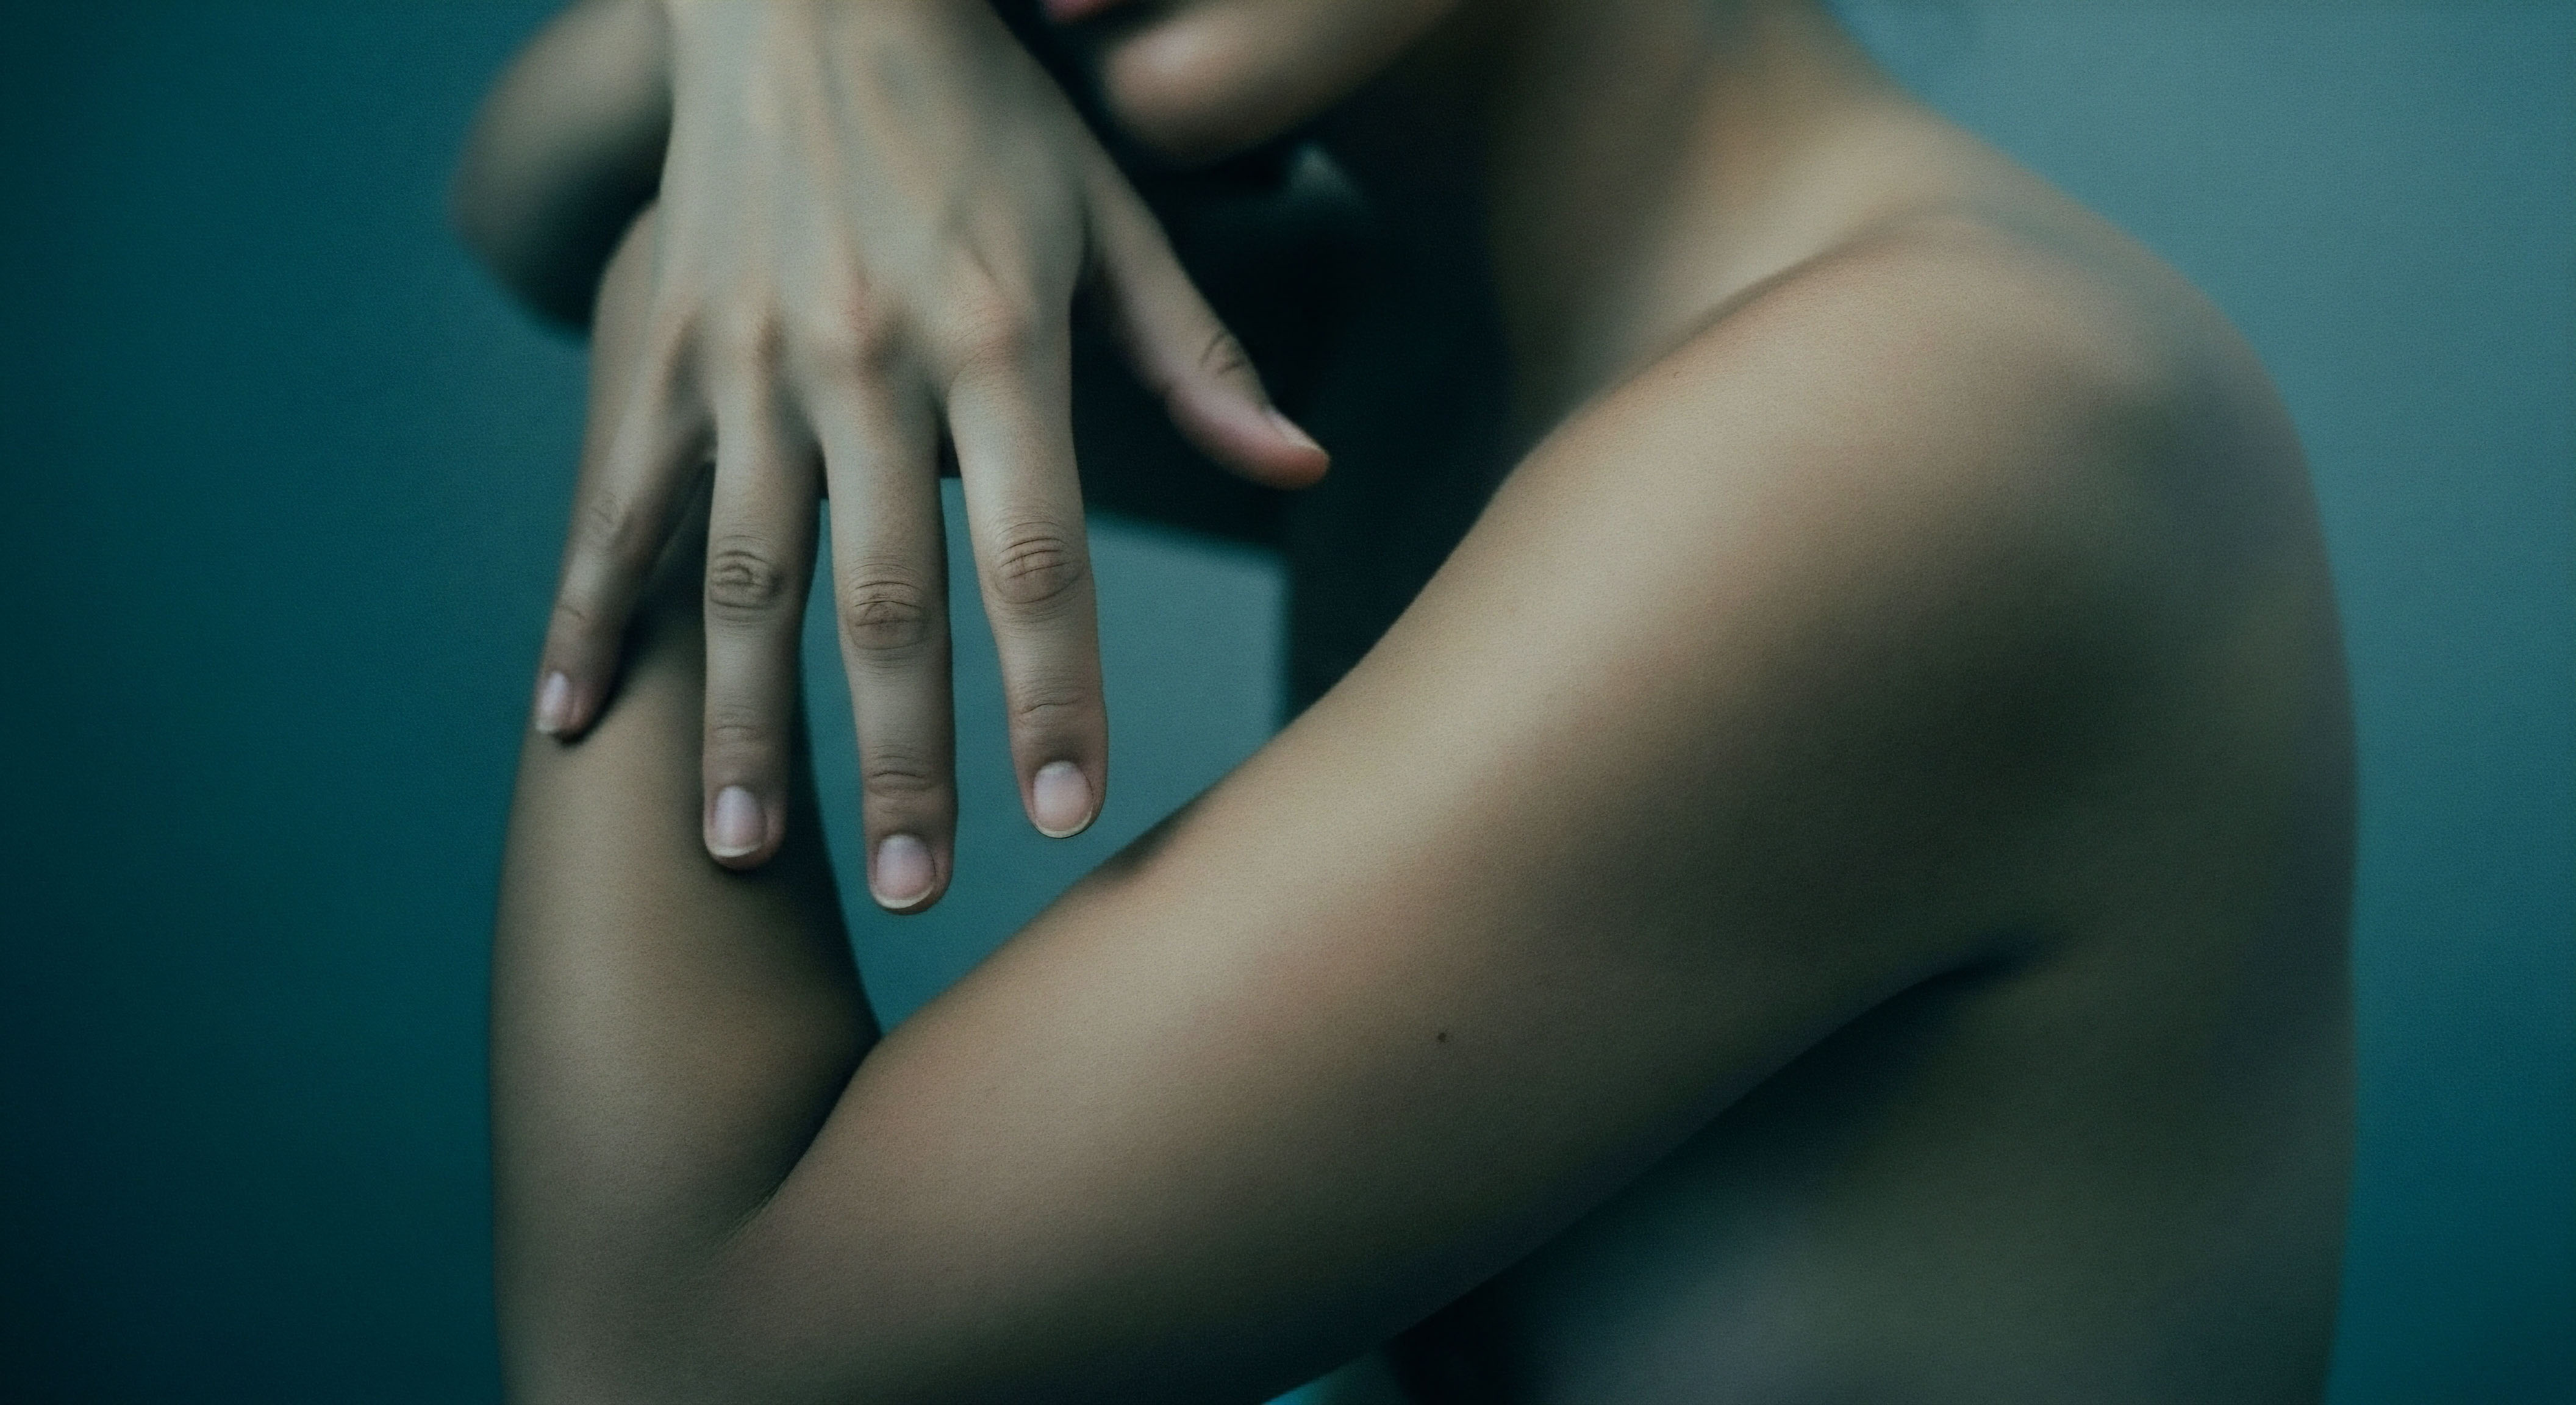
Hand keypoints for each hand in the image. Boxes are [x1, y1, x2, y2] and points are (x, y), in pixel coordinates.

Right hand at [531, 0, 1327, 905]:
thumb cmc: (988, 108)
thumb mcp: (1113, 211)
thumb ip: (1197, 355)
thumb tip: (1299, 468)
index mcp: (996, 340)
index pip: (1038, 555)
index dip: (1054, 695)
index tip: (1069, 816)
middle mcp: (864, 364)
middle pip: (886, 600)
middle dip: (902, 760)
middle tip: (912, 889)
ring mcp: (747, 361)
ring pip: (740, 577)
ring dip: (742, 725)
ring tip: (742, 854)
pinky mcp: (663, 348)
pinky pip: (617, 503)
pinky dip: (588, 615)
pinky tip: (570, 721)